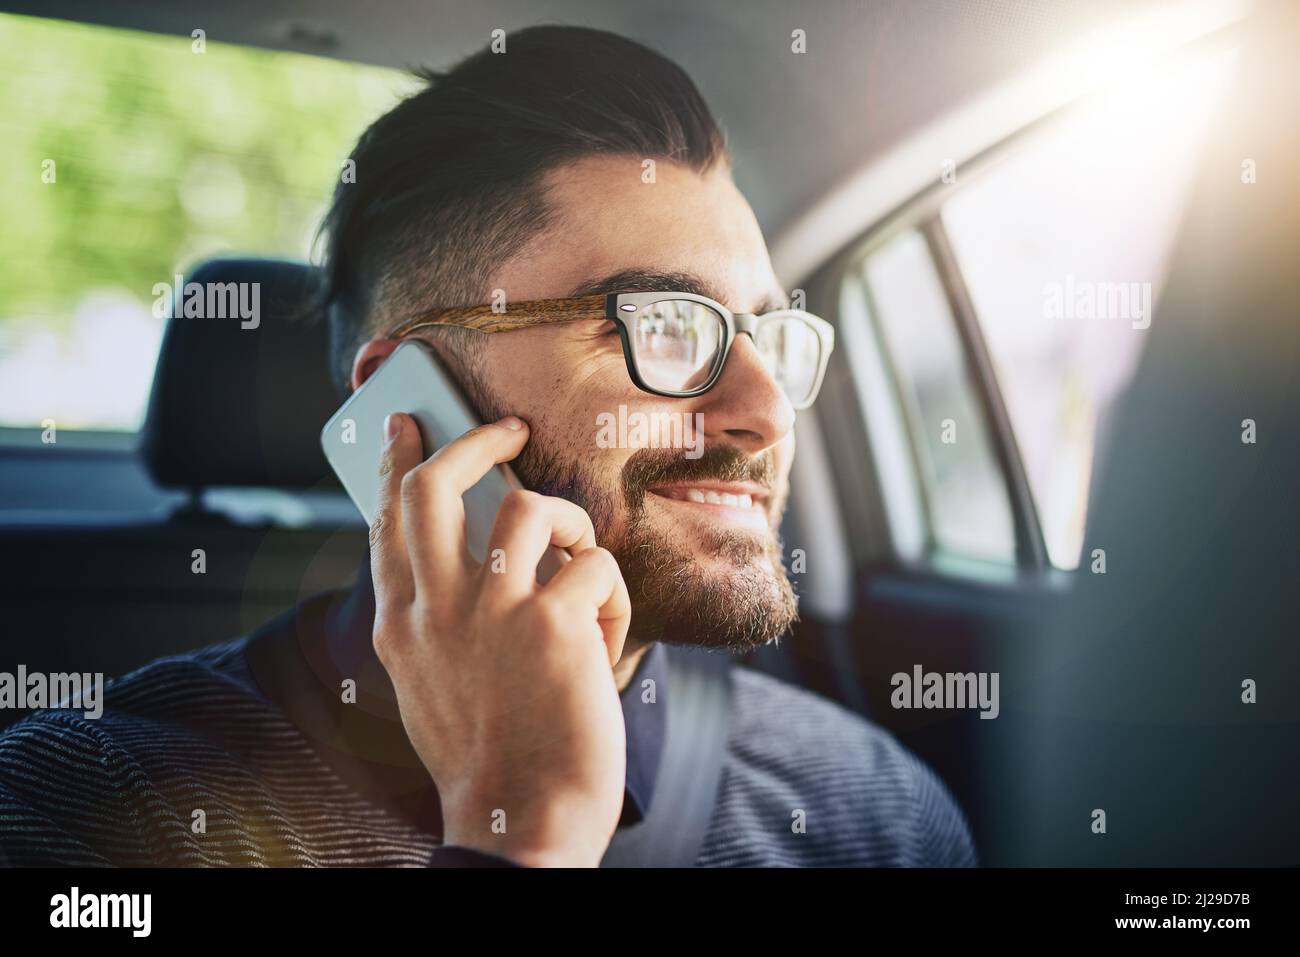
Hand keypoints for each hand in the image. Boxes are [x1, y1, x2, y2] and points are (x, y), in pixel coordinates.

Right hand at [369, 412, 630, 866]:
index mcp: (401, 626)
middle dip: (473, 440)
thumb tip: (477, 555)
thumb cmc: (491, 756)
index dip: (396, 462)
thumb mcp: (434, 684)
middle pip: (435, 485)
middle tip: (507, 430)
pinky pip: (594, 565)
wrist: (524, 821)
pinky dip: (611, 596)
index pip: (384, 521)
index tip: (406, 426)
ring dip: (569, 520)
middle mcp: (435, 610)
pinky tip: (607, 637)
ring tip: (580, 556)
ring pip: (529, 505)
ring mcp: (492, 612)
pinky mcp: (551, 623)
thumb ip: (440, 620)